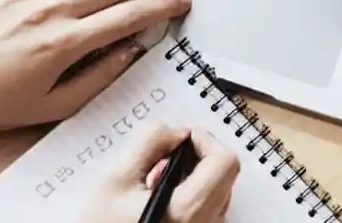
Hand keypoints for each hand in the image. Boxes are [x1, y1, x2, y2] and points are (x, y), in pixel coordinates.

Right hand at [83, 125, 239, 222]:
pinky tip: (163, 196)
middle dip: (198, 154)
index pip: (224, 160)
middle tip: (165, 157)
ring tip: (158, 181)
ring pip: (220, 187)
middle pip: (225, 172)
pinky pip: (211, 205)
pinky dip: (193, 191)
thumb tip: (176, 131)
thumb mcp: (115, 177)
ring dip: (196, 173)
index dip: (204, 139)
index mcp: (189, 209)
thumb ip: (149, 142)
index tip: (180, 138)